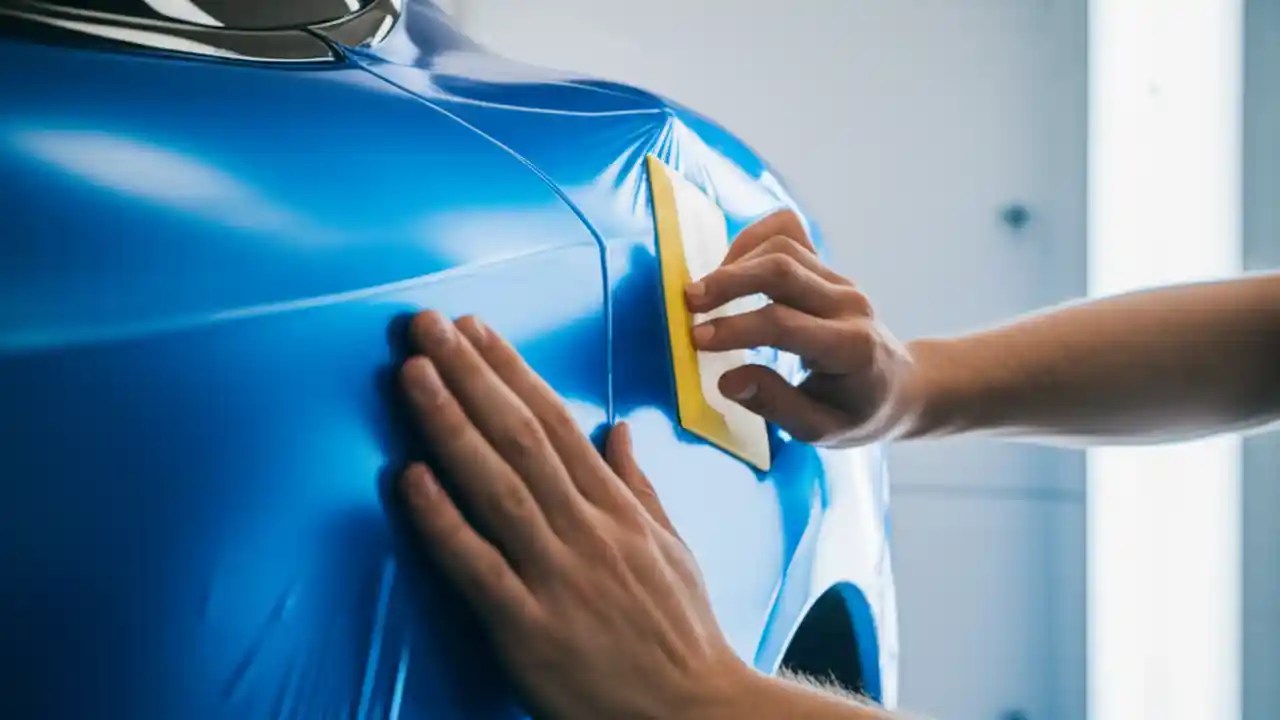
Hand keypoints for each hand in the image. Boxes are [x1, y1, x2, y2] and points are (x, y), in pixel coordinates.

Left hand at [397, 311, 756, 719]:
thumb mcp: (672, 547)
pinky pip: (479, 565)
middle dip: (472, 375)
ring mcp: (558, 575)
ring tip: (413, 373)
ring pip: (497, 485)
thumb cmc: (680, 631)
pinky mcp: (528, 627)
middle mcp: (587, 529)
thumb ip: (639, 486)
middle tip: (427, 324)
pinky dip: (443, 519)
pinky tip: (409, 477)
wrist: (695, 711)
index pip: (557, 423)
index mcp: (617, 509)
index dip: (511, 371)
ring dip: (452, 424)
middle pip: (522, 437)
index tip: (475, 329)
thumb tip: (619, 429)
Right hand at [685, 210, 919, 446]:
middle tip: (688, 301)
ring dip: (736, 262)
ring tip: (703, 292)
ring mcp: (840, 281)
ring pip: (783, 246)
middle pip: (782, 271)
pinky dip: (754, 240)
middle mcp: (848, 305)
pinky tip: (731, 266)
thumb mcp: (819, 430)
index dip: (735, 329)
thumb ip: (775, 405)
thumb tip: (727, 380)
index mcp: (849, 348)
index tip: (696, 339)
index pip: (784, 325)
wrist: (899, 387)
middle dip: (729, 282)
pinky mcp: (829, 268)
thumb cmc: (855, 413)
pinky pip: (790, 233)